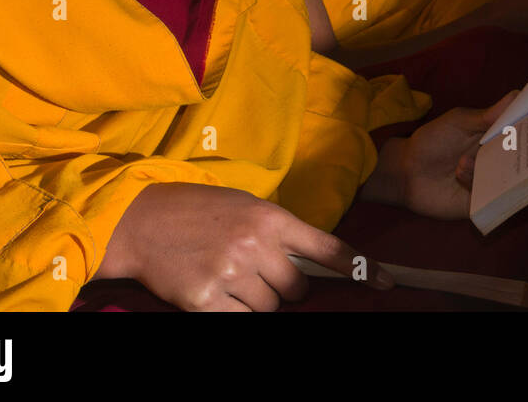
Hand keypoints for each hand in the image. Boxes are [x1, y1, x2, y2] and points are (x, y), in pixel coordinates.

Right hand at [95, 183, 392, 310]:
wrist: (141, 221)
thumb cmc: (197, 211)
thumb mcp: (245, 206)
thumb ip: (277, 231)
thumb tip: (308, 263)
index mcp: (271, 218)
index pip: (328, 247)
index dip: (361, 268)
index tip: (387, 284)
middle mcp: (256, 245)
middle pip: (298, 289)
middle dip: (285, 289)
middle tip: (257, 275)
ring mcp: (232, 273)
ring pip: (270, 308)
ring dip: (257, 302)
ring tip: (229, 279)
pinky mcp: (207, 299)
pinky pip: (242, 321)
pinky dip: (236, 315)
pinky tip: (218, 297)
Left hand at [394, 93, 518, 219]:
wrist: (405, 171)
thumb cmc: (433, 141)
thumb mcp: (459, 122)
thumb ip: (487, 115)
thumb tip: (515, 96)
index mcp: (497, 140)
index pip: (523, 134)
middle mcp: (498, 162)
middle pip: (522, 160)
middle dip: (522, 153)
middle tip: (516, 147)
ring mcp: (489, 183)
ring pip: (505, 180)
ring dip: (490, 169)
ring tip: (463, 161)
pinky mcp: (477, 203)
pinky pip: (488, 198)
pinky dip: (475, 184)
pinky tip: (458, 172)